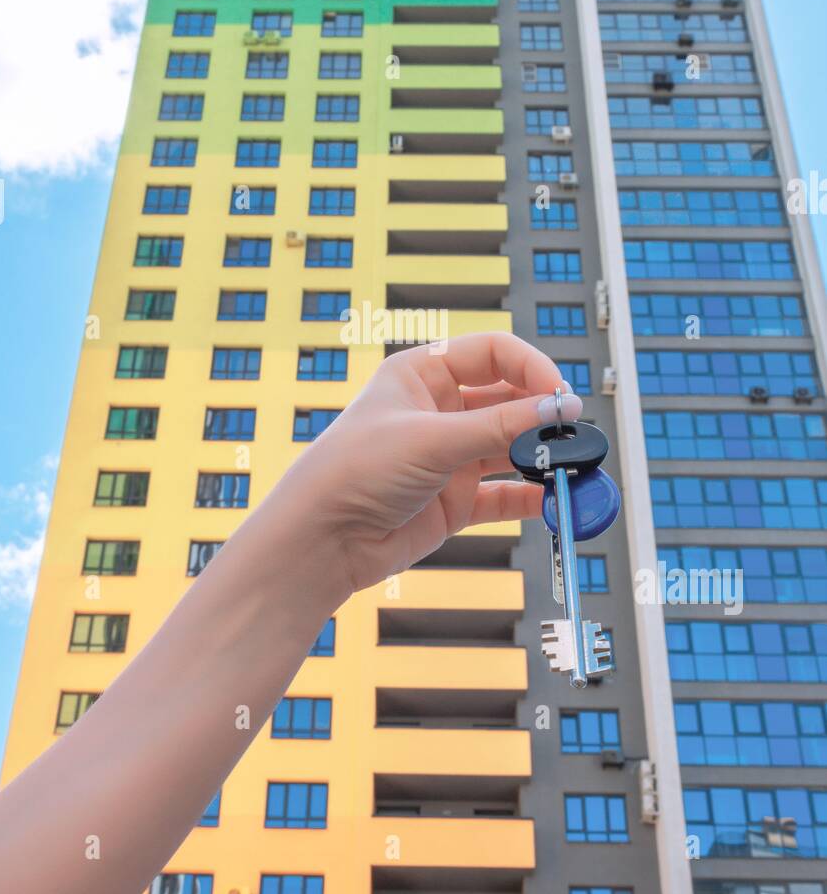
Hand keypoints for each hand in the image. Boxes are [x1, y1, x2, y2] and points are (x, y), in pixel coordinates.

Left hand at [261, 332, 582, 595]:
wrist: (320, 541)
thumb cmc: (353, 471)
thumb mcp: (432, 440)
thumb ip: (500, 426)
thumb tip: (558, 408)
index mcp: (423, 374)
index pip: (493, 353)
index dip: (532, 368)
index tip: (560, 395)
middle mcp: (439, 411)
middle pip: (508, 400)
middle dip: (542, 415)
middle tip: (574, 434)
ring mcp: (448, 456)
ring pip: (511, 448)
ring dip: (542, 457)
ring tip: (573, 468)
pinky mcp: (454, 500)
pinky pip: (505, 493)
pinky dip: (531, 496)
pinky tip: (553, 501)